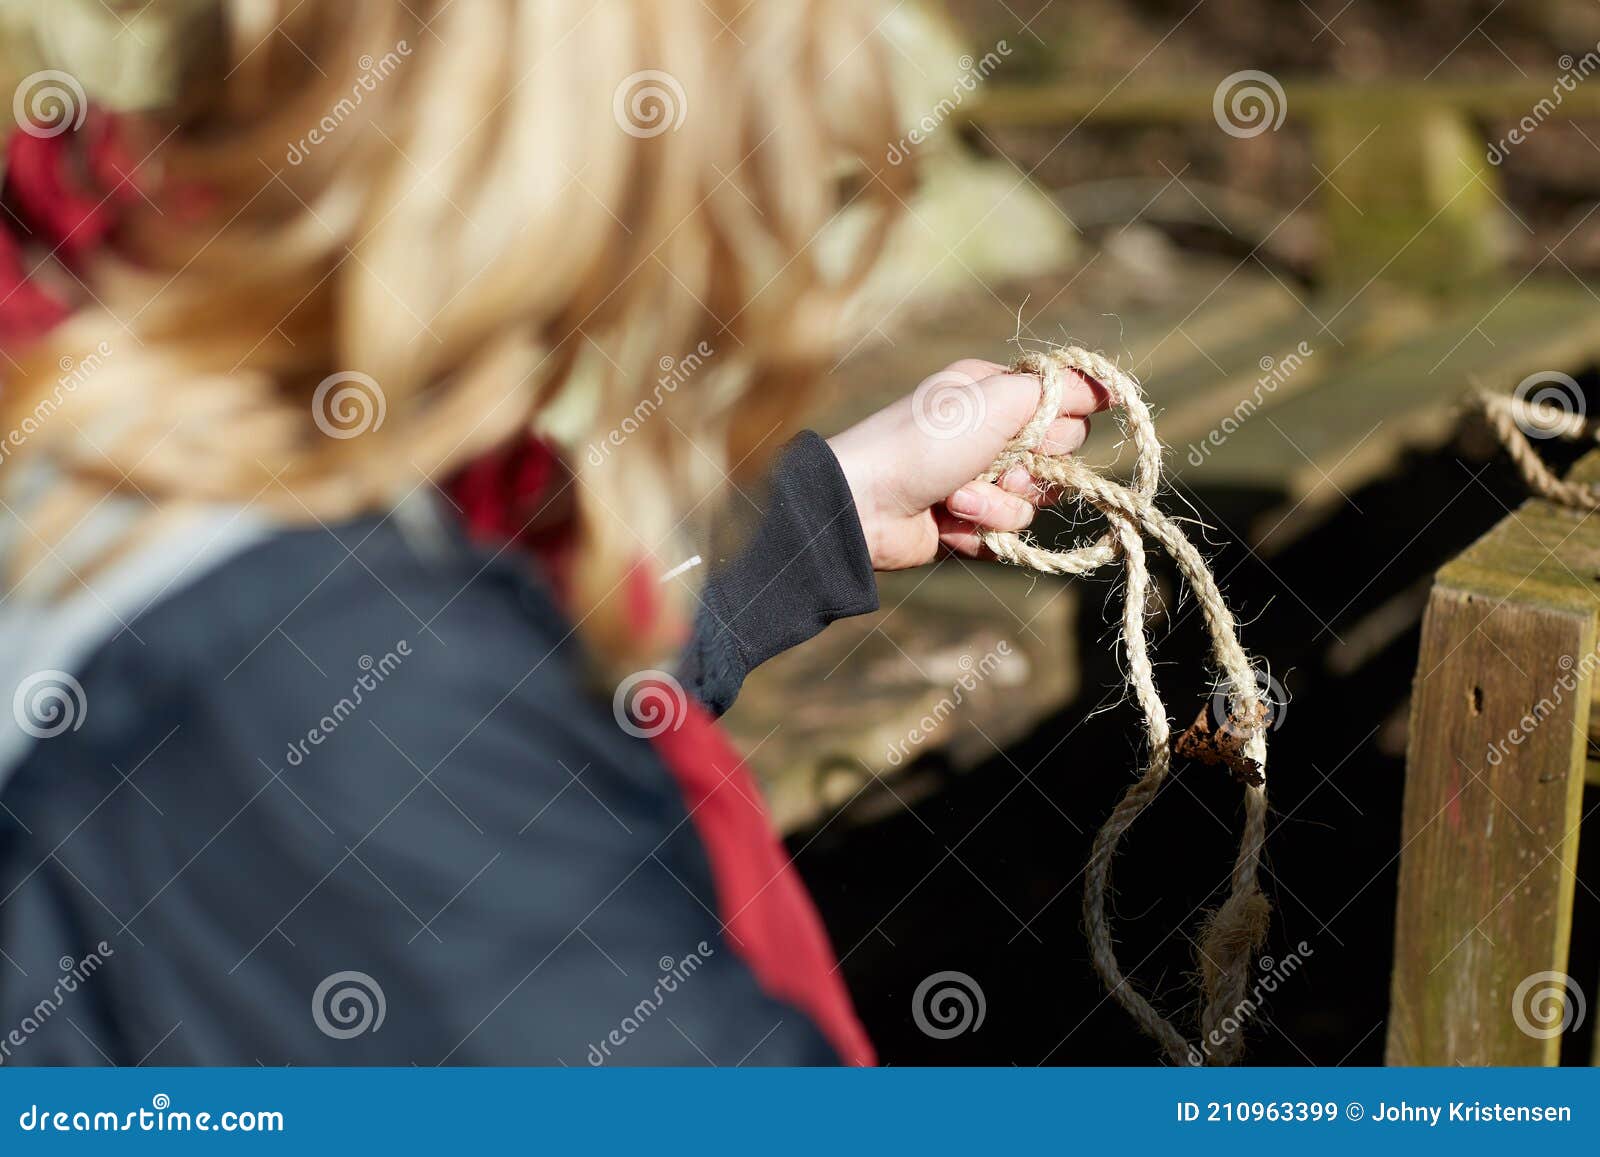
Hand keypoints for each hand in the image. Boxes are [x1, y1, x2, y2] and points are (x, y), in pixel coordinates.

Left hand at [827, 358, 1108, 570]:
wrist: (865, 505)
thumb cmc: (927, 442)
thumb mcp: (996, 400)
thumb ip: (1057, 391)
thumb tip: (1109, 387)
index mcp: (993, 392)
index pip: (1064, 408)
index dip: (1058, 425)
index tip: (1039, 430)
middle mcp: (988, 433)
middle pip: (1057, 457)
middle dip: (1030, 469)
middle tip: (994, 465)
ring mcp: (978, 479)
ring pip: (1033, 501)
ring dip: (997, 504)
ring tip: (956, 497)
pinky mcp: (968, 522)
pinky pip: (1006, 534)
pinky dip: (978, 531)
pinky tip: (946, 522)